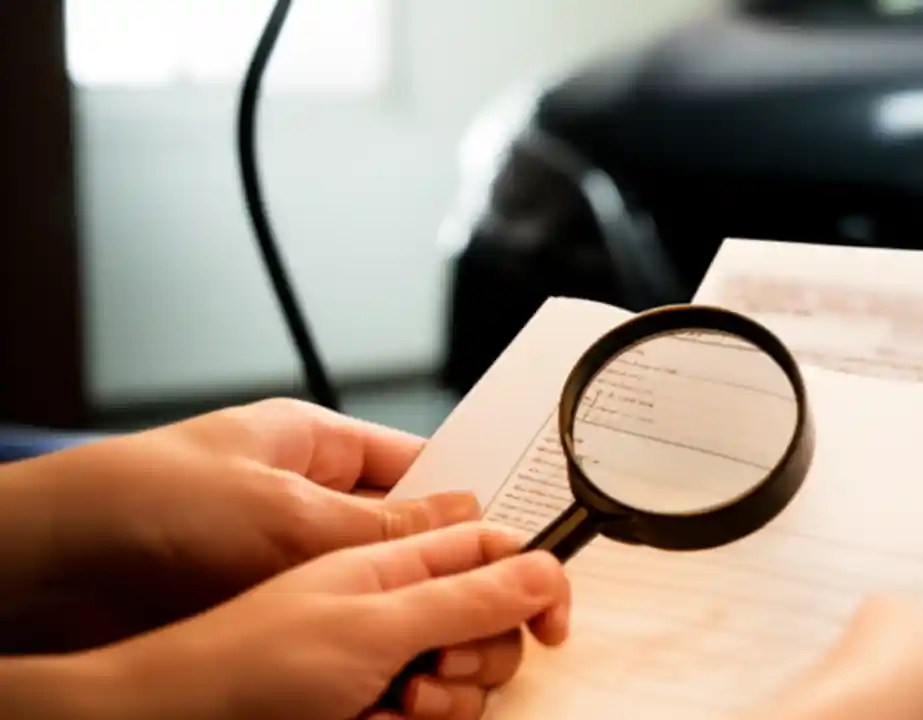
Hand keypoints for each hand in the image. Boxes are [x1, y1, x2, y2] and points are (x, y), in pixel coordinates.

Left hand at [0, 398, 478, 651]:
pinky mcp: (267, 608)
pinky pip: (340, 626)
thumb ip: (384, 522)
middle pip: (408, 537)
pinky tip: (395, 668)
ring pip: (380, 589)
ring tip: (441, 652)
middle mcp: (309, 500)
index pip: (421, 470)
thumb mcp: (285, 511)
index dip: (471, 506)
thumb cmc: (152, 505)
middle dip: (447, 577)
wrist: (52, 567)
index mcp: (318, 448)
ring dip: (411, 620)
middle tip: (488, 617)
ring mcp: (287, 557)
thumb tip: (466, 519)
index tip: (517, 548)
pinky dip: (369, 647)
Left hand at [87, 522, 571, 719]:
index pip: (479, 529)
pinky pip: (407, 702)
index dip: (527, 571)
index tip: (553, 625)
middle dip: (473, 648)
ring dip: (440, 697)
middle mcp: (367, 566)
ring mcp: (353, 627)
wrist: (151, 704)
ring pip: (447, 661)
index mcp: (370, 516)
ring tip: (396, 708)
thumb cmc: (227, 629)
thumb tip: (537, 571)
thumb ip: (454, 587)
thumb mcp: (357, 606)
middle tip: (438, 674)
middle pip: (475, 602)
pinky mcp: (341, 680)